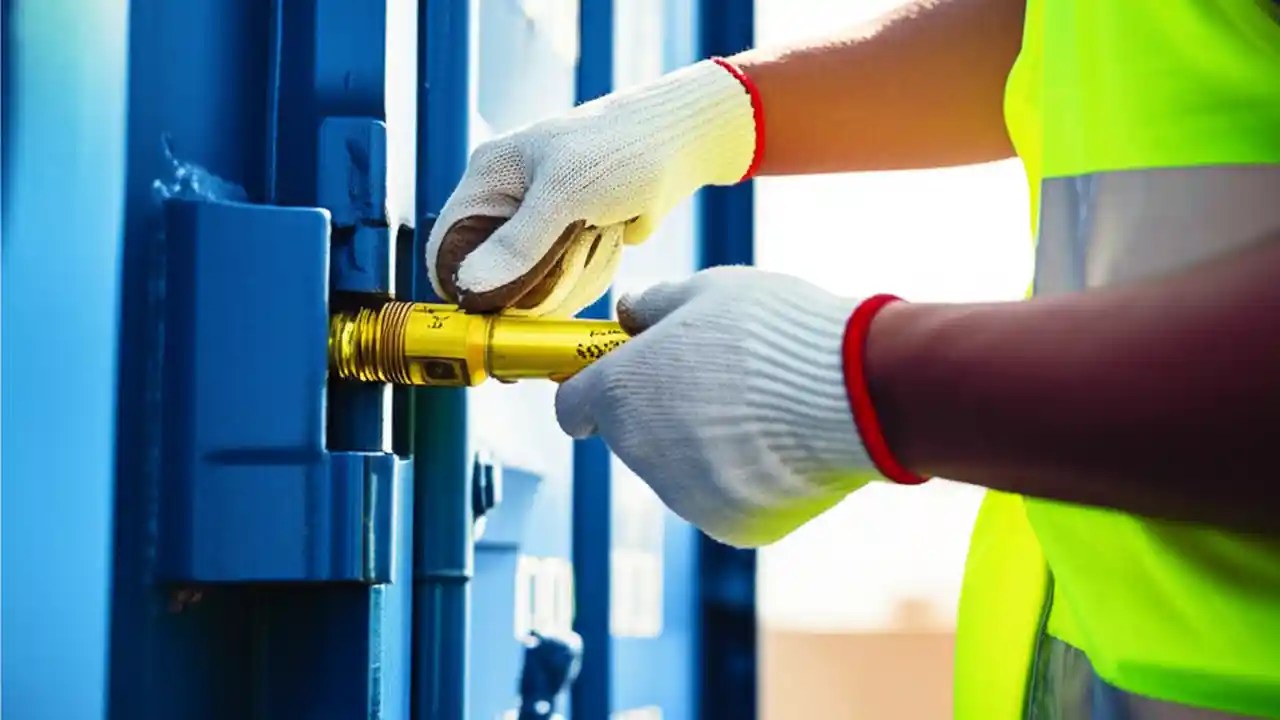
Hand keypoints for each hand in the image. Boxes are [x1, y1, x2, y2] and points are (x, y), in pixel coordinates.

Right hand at [426, 60, 757, 316]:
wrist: (681, 145)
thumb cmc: (623, 150)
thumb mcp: (567, 194)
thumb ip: (519, 244)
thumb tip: (470, 290)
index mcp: (488, 179)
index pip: (446, 250)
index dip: (465, 290)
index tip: (496, 318)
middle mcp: (505, 204)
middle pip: (493, 281)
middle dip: (536, 285)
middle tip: (576, 257)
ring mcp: (537, 226)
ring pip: (532, 290)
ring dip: (571, 277)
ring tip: (601, 235)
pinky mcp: (567, 243)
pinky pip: (565, 285)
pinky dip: (589, 273)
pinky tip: (610, 239)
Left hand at [554, 266, 879, 546]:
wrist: (856, 393)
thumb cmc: (775, 331)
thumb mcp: (707, 290)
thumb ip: (654, 304)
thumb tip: (629, 313)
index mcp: (622, 393)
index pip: (575, 406)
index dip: (594, 390)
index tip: (620, 377)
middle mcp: (641, 454)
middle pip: (634, 436)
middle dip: (663, 411)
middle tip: (719, 378)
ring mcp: (685, 498)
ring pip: (682, 469)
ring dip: (706, 445)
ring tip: (765, 408)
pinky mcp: (732, 527)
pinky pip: (728, 498)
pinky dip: (747, 478)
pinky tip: (784, 444)